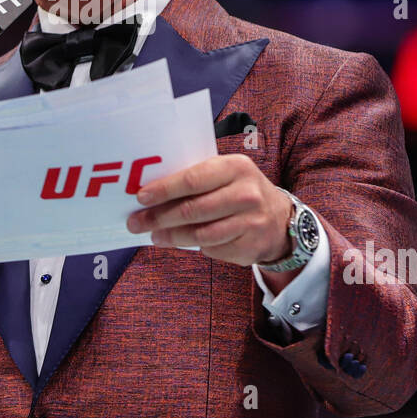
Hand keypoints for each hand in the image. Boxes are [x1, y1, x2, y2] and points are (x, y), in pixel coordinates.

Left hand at [126, 154, 293, 267]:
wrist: (280, 219)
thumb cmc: (240, 191)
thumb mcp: (226, 174)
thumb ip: (197, 178)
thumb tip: (151, 193)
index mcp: (236, 168)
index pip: (193, 179)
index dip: (164, 190)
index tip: (141, 197)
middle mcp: (246, 194)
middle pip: (192, 210)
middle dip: (159, 218)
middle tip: (136, 222)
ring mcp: (250, 223)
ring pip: (199, 235)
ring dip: (171, 237)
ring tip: (154, 235)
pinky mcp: (249, 247)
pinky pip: (211, 249)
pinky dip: (194, 247)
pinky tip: (183, 241)